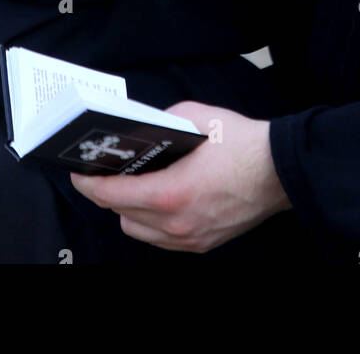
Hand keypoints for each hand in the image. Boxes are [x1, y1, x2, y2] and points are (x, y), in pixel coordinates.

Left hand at [69, 101, 291, 253]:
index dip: (89, 183)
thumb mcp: (197, 116)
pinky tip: (158, 200)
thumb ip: (161, 121)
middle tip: (106, 172)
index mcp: (170, 194)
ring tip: (133, 185)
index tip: (78, 173)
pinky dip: (151, 222)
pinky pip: (161, 239)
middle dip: (107, 193)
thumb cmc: (242, 144)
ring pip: (138, 231)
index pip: (113, 195)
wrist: (280, 171)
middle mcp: (175, 225)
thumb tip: (142, 126)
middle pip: (120, 215)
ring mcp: (189, 239)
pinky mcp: (202, 244)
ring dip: (128, 210)